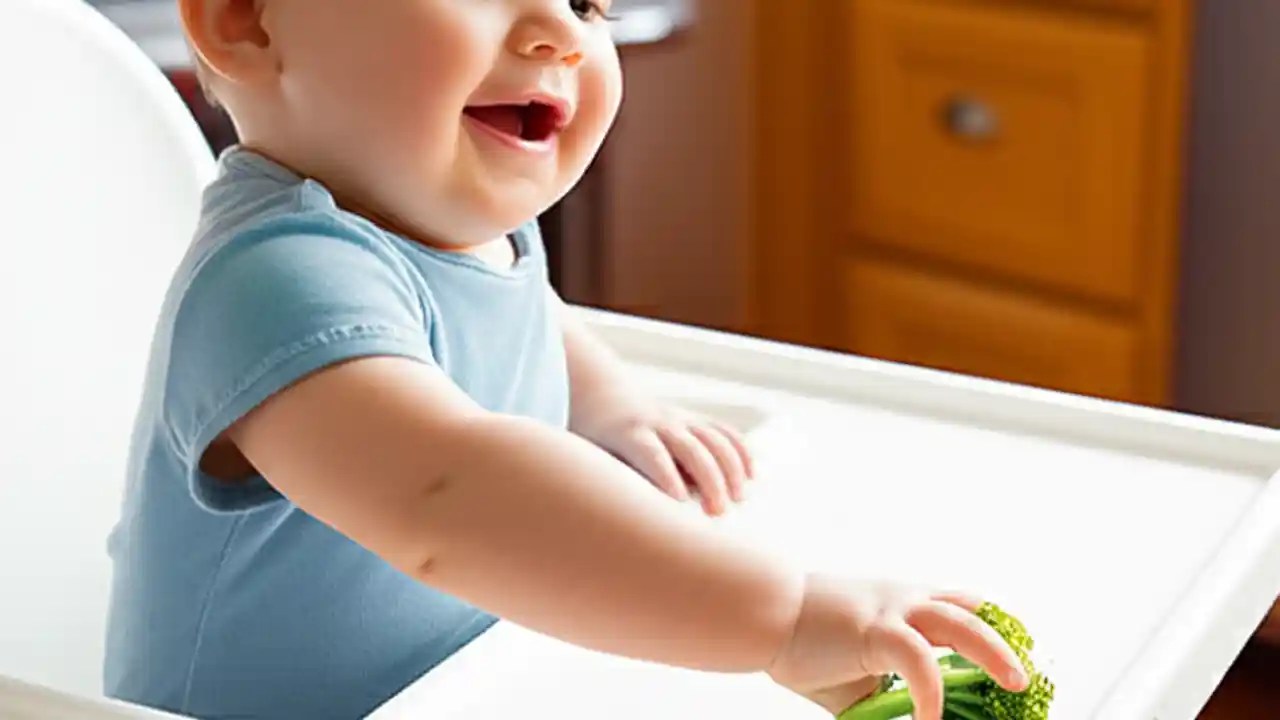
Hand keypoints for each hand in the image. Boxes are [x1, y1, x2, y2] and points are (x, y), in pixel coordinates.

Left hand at [576, 400, 754, 515]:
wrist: (605, 400)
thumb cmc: (597, 445)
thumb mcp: (596, 462)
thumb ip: (617, 486)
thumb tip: (638, 523)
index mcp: (630, 434)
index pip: (652, 453)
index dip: (666, 475)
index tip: (680, 502)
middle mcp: (658, 423)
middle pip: (690, 447)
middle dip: (708, 479)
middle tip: (717, 513)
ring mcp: (680, 419)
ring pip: (714, 438)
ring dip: (731, 469)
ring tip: (739, 499)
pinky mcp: (695, 420)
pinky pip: (725, 432)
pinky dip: (741, 452)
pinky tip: (752, 477)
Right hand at [768, 576, 1029, 719]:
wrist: (764, 615)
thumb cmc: (804, 643)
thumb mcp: (855, 675)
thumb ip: (887, 698)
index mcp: (903, 604)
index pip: (962, 606)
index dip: (994, 629)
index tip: (1017, 654)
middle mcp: (906, 600)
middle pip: (975, 611)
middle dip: (1008, 641)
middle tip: (1026, 676)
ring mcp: (892, 611)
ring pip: (960, 624)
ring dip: (994, 653)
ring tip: (1014, 685)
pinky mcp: (875, 629)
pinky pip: (918, 660)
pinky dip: (931, 693)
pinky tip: (930, 719)